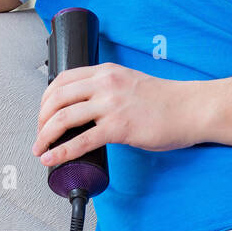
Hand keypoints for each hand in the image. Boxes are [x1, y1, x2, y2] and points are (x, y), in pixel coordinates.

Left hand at [32, 62, 199, 165]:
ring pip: (63, 118)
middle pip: (57, 98)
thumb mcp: (129, 82)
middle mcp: (105, 84)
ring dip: (45, 136)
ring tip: (40, 149)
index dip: (46, 98)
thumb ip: (107, 89)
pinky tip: (52, 159)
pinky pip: (81, 141)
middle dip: (41, 119)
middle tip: (39, 134)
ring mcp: (111, 105)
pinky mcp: (119, 127)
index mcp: (106, 71)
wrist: (191, 108)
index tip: (43, 113)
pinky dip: (61, 152)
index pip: (62, 79)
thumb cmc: (165, 100)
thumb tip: (87, 109)